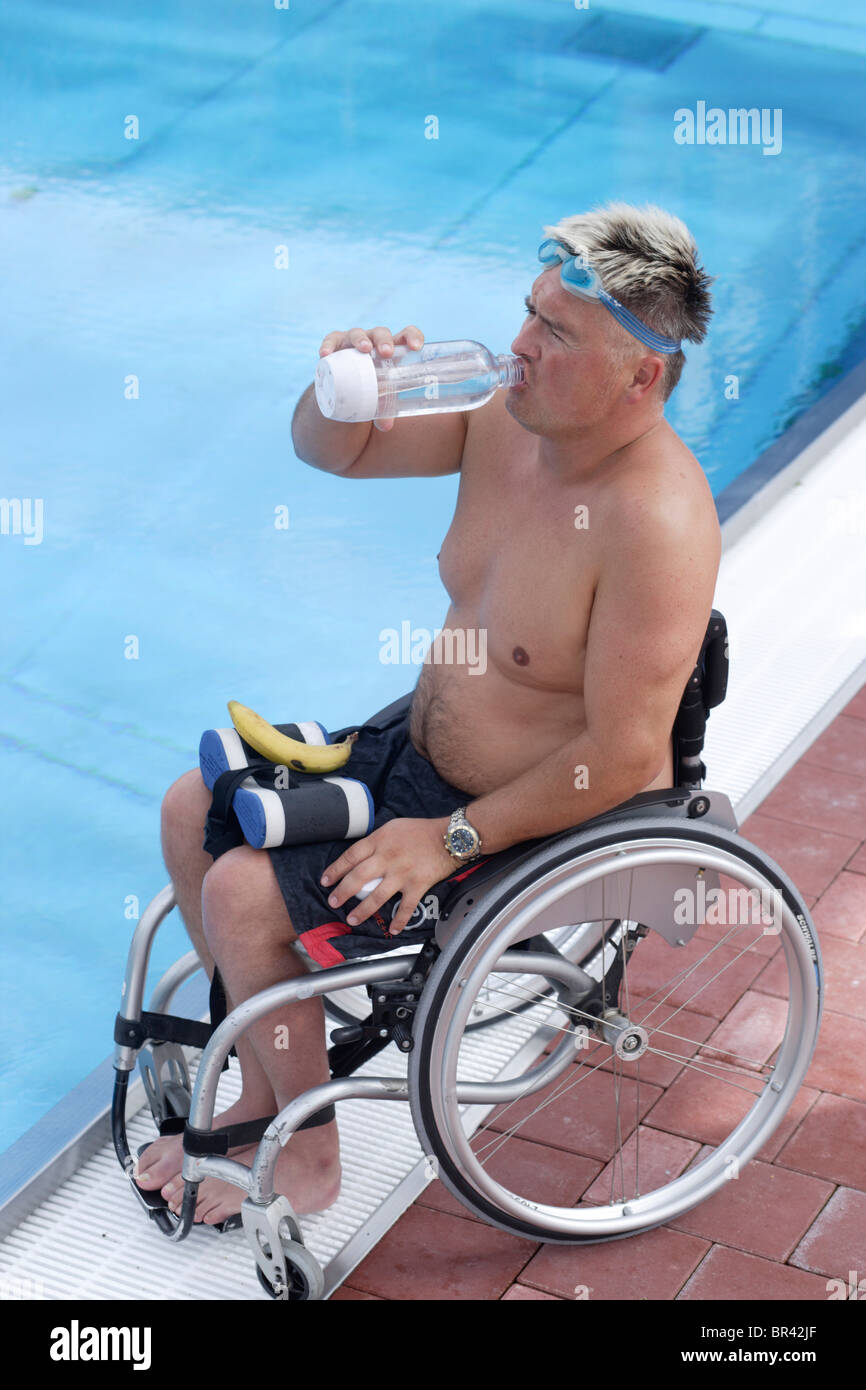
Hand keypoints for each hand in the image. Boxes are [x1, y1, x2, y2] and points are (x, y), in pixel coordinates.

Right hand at [318, 324, 424, 430]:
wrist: (344, 386)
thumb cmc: (369, 388)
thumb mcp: (379, 397)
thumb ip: (384, 410)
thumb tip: (385, 426)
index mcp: (391, 349)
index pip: (405, 335)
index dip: (412, 336)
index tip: (416, 347)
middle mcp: (373, 341)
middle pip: (381, 333)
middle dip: (385, 340)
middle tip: (387, 353)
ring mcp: (353, 341)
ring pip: (358, 333)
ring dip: (361, 339)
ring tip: (364, 349)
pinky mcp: (335, 344)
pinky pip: (331, 340)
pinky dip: (328, 345)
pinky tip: (326, 354)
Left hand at [320, 817, 453, 934]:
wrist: (450, 837)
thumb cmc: (421, 830)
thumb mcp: (393, 828)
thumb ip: (376, 841)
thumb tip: (360, 856)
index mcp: (380, 841)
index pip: (350, 856)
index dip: (335, 870)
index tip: (326, 881)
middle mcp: (388, 858)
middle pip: (358, 877)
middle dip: (343, 892)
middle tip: (334, 902)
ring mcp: (402, 873)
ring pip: (377, 896)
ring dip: (363, 910)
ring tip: (352, 919)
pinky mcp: (417, 885)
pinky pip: (406, 907)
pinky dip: (399, 920)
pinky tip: (392, 929)